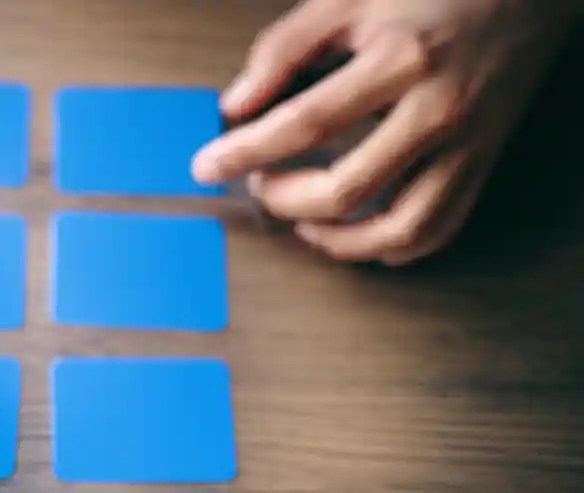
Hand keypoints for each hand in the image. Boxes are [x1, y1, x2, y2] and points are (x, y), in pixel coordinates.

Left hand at [193, 0, 566, 264]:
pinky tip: (356, 233)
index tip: (208, 166)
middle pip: (346, 187)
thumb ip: (285, 48)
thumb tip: (235, 103)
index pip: (306, 124)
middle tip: (257, 184)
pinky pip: (439, 228)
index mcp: (400, 59)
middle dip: (285, 198)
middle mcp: (437, 109)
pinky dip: (392, 246)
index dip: (246, 151)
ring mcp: (466, 143)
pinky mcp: (482, 162)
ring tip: (302, 222)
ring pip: (400, 227)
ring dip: (338, 240)